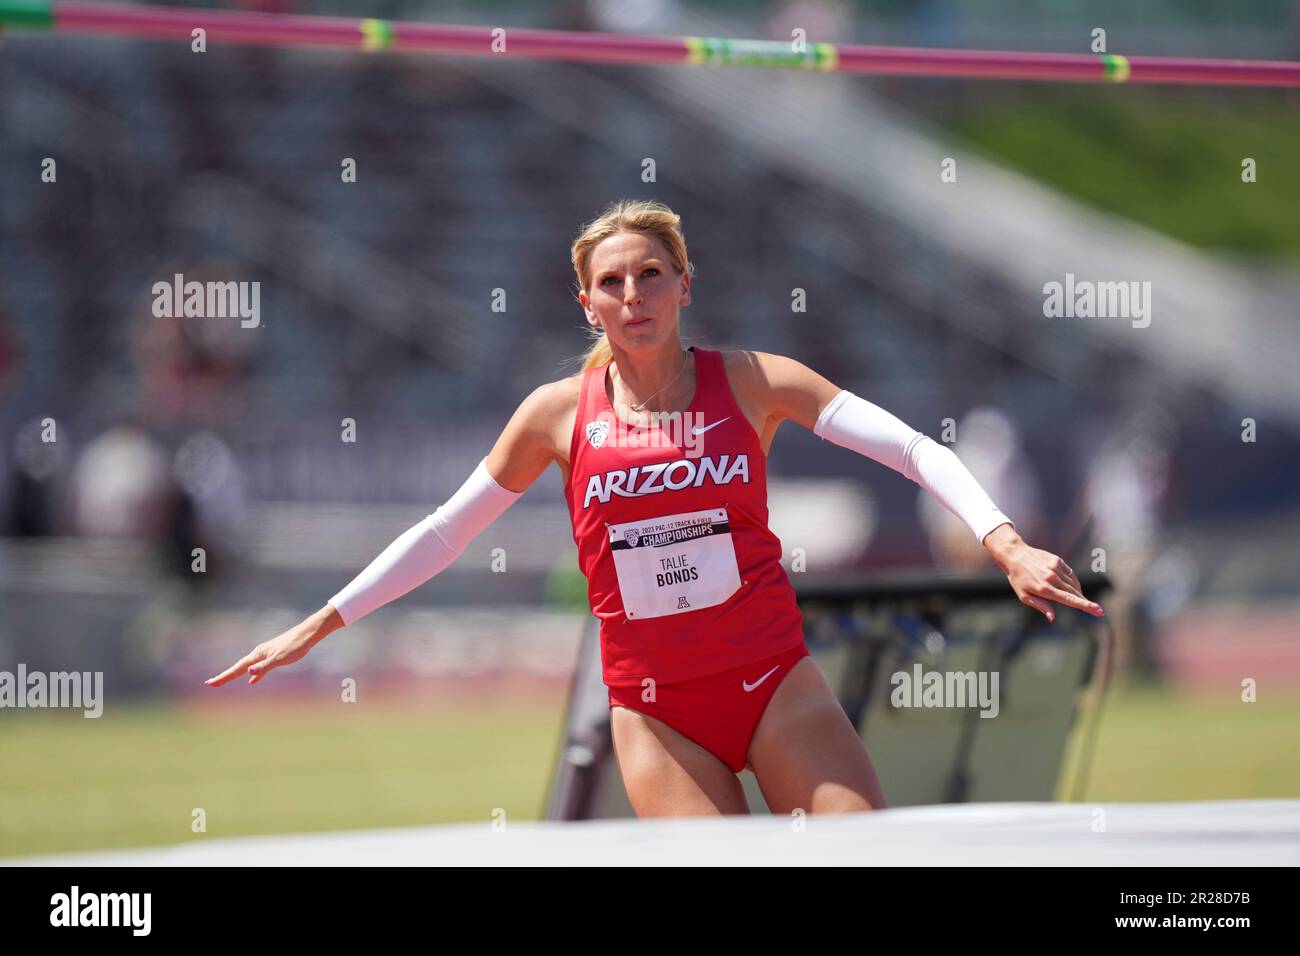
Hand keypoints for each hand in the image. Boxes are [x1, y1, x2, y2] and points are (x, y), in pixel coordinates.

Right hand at [205, 605, 341, 686]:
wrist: (307, 634)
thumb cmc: (295, 646)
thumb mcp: (280, 659)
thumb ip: (264, 667)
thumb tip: (248, 672)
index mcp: (257, 655)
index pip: (237, 669)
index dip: (224, 677)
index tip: (210, 683)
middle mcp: (258, 653)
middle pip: (238, 667)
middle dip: (225, 676)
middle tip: (211, 683)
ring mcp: (265, 654)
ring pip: (246, 667)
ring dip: (235, 674)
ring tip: (225, 680)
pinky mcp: (273, 655)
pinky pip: (258, 668)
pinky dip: (253, 675)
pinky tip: (252, 681)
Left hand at [983, 524, 1104, 622]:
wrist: (1014, 555)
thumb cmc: (1018, 578)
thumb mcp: (1024, 596)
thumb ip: (1040, 606)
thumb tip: (1053, 617)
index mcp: (1044, 589)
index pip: (1070, 600)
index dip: (1086, 606)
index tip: (1099, 611)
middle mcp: (1052, 578)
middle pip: (1075, 593)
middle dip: (1085, 602)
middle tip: (1095, 610)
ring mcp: (1056, 568)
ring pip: (1074, 584)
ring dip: (1077, 592)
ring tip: (1076, 598)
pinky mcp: (1058, 560)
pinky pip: (1070, 574)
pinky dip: (1073, 582)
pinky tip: (1070, 586)